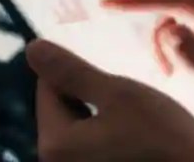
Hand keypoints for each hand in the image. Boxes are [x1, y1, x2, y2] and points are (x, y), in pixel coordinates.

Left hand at [26, 38, 193, 161]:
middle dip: (90, 95)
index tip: (112, 76)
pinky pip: (93, 146)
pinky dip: (110, 135)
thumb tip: (32, 48)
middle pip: (61, 109)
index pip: (48, 87)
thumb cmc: (161, 138)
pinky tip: (136, 137)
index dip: (81, 72)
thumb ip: (73, 71)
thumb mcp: (117, 94)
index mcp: (54, 143)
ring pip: (79, 127)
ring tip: (135, 119)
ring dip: (102, 115)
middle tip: (127, 100)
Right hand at [103, 0, 193, 161]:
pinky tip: (173, 76)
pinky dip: (169, 55)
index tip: (104, 6)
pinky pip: (180, 39)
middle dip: (156, 37)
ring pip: (173, 25)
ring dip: (164, 50)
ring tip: (173, 81)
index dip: (139, 2)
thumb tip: (169, 30)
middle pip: (172, 9)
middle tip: (164, 75)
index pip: (179, 0)